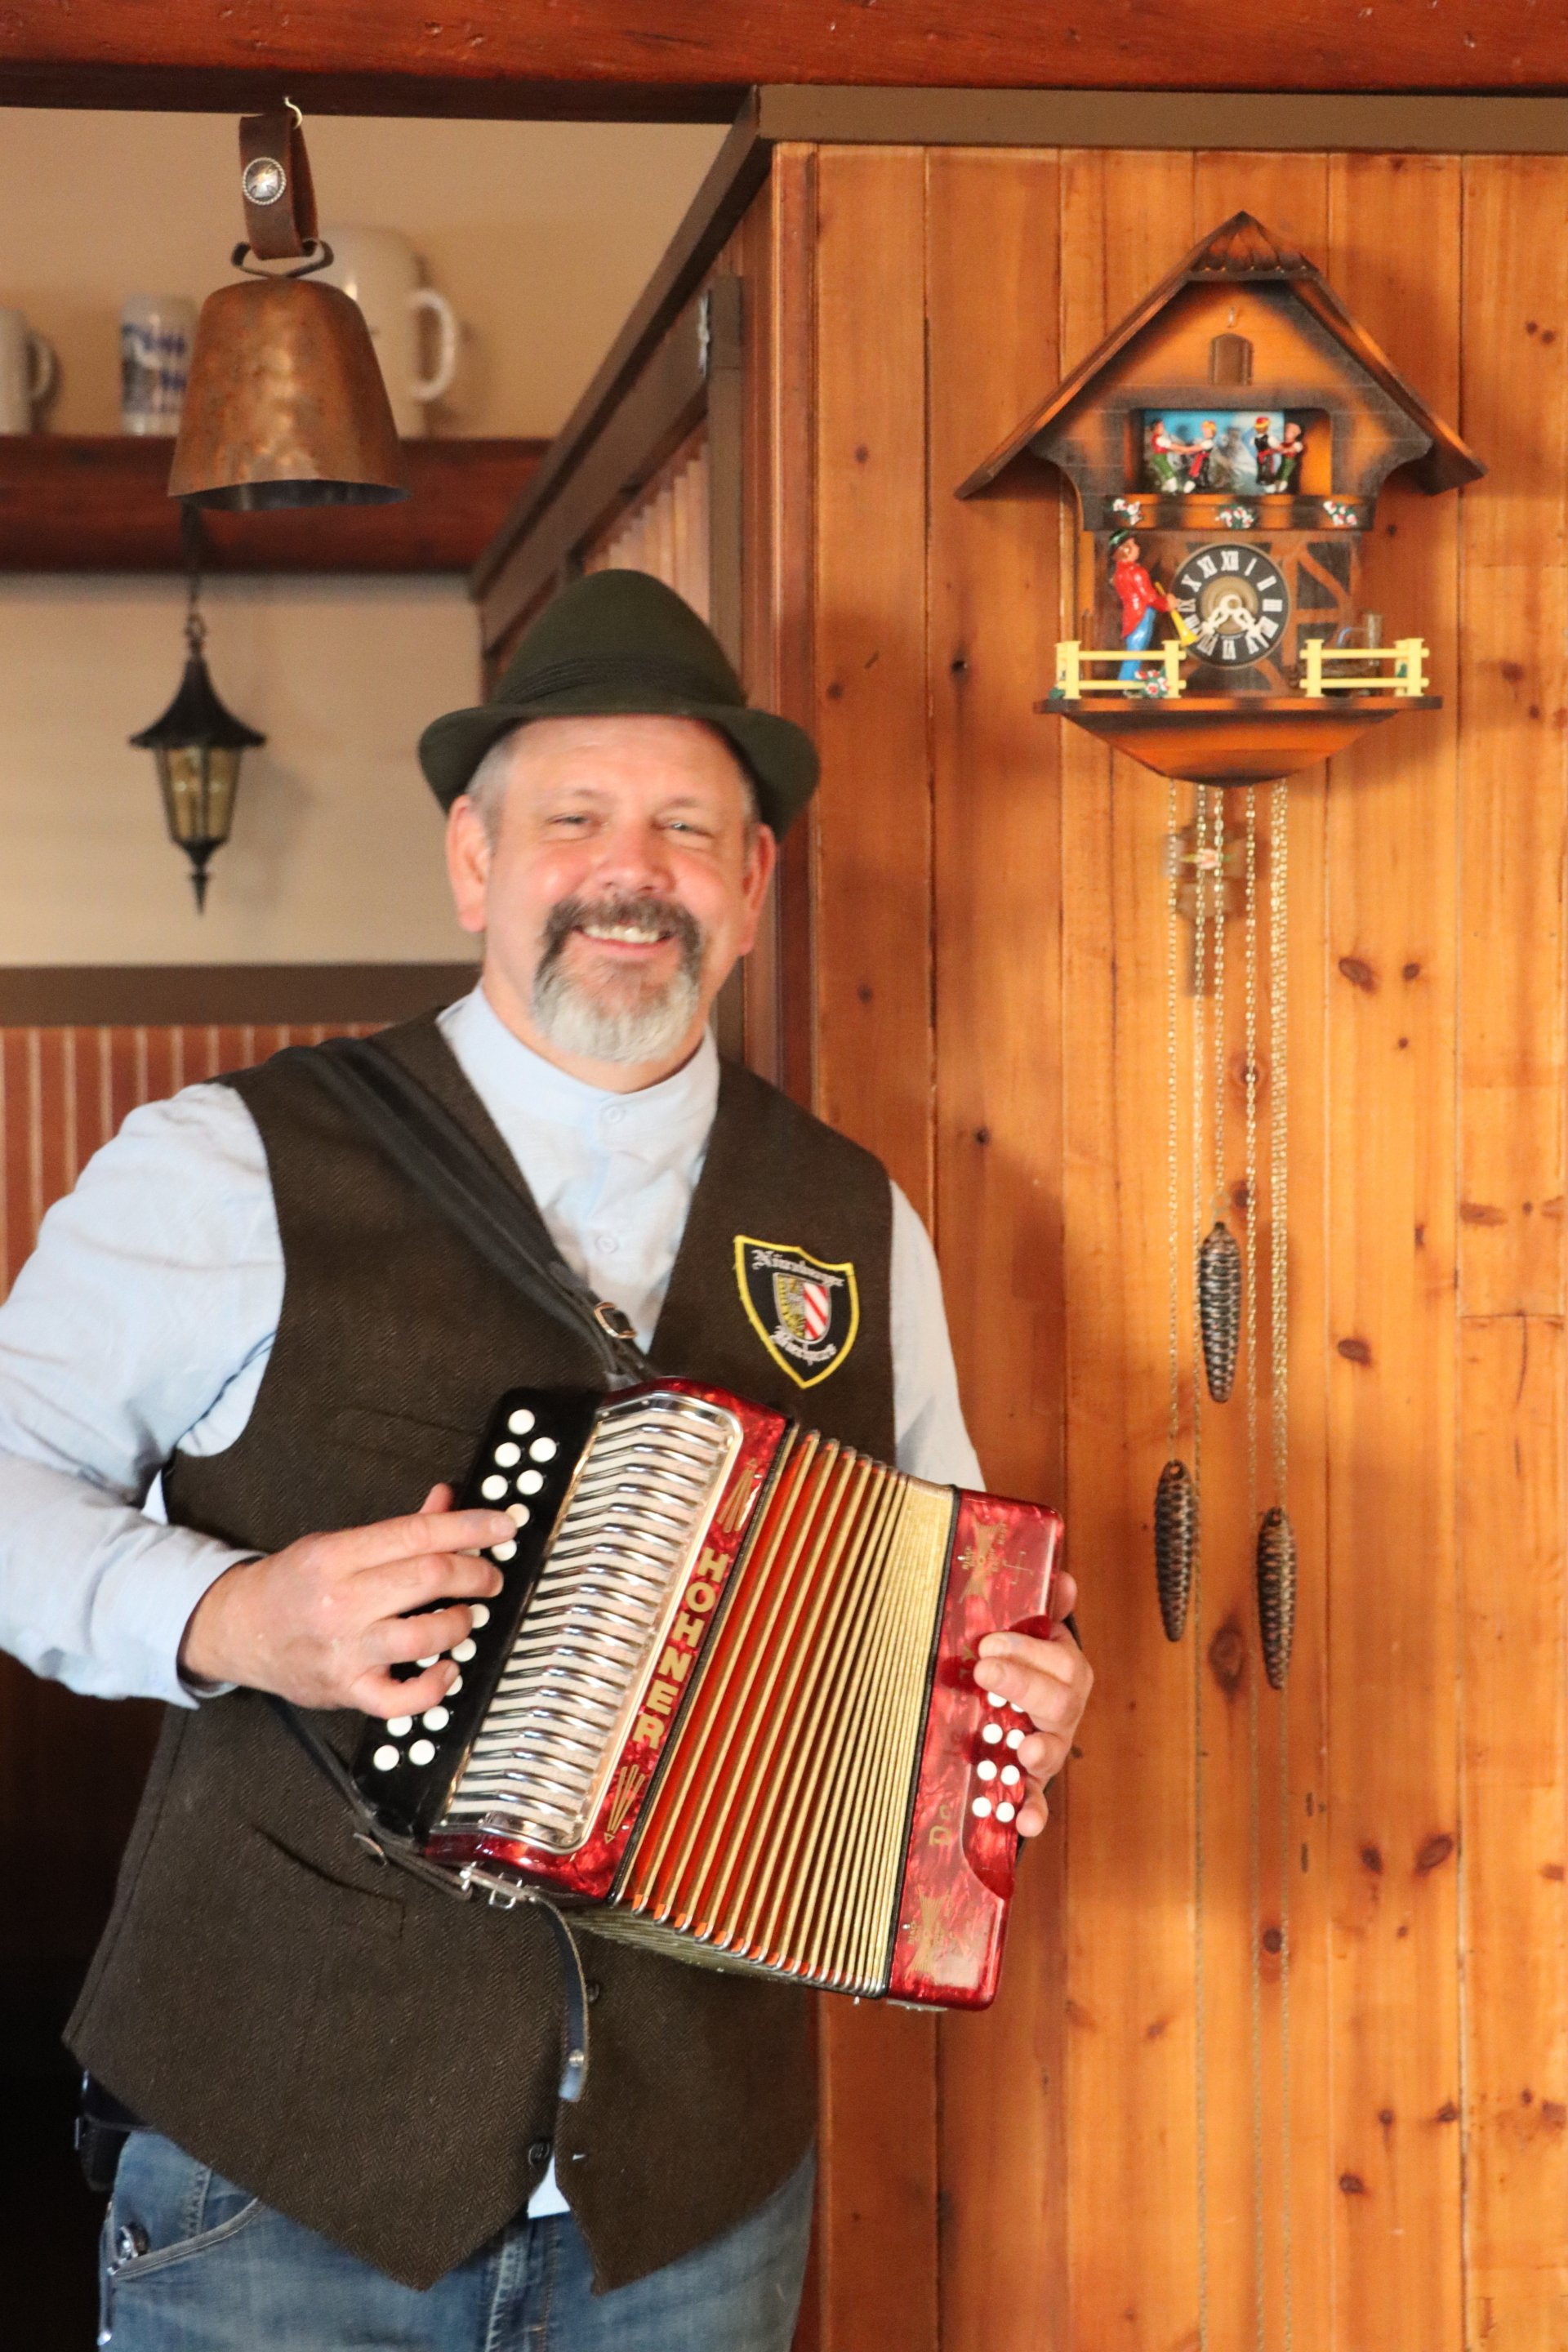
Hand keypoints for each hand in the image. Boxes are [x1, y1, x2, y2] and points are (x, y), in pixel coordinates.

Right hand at [179, 1482, 513, 1717]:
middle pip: (429, 1578)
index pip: (418, 1534)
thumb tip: (446, 1500)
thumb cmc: (291, 1585)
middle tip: (489, 1575)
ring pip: (424, 1635)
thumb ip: (398, 1528)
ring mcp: (344, 1650)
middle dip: (476, 1573)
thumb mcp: (337, 1543)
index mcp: (337, 1556)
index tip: (502, 1527)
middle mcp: (340, 1601)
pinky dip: (434, 1687)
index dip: (470, 1528)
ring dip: (461, 1623)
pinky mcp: (346, 1690)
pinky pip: (401, 1700)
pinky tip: (447, 1669)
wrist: (238, 1630)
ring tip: (464, 1616)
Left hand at [974, 1569, 1091, 1838]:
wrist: (1018, 1717)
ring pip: (1053, 1751)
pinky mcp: (1030, 1785)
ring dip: (1040, 1752)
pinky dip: (1033, 1814)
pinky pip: (1037, 1801)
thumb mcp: (1032, 1638)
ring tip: (1023, 1750)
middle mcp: (1062, 1714)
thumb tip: (1063, 1577)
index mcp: (1065, 1674)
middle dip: (1023, 1684)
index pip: (1061, 1660)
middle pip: (1058, 1702)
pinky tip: (1022, 1823)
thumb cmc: (1024, 1670)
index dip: (1028, 1649)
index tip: (989, 1639)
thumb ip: (1046, 1611)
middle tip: (984, 1670)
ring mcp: (1049, 1751)